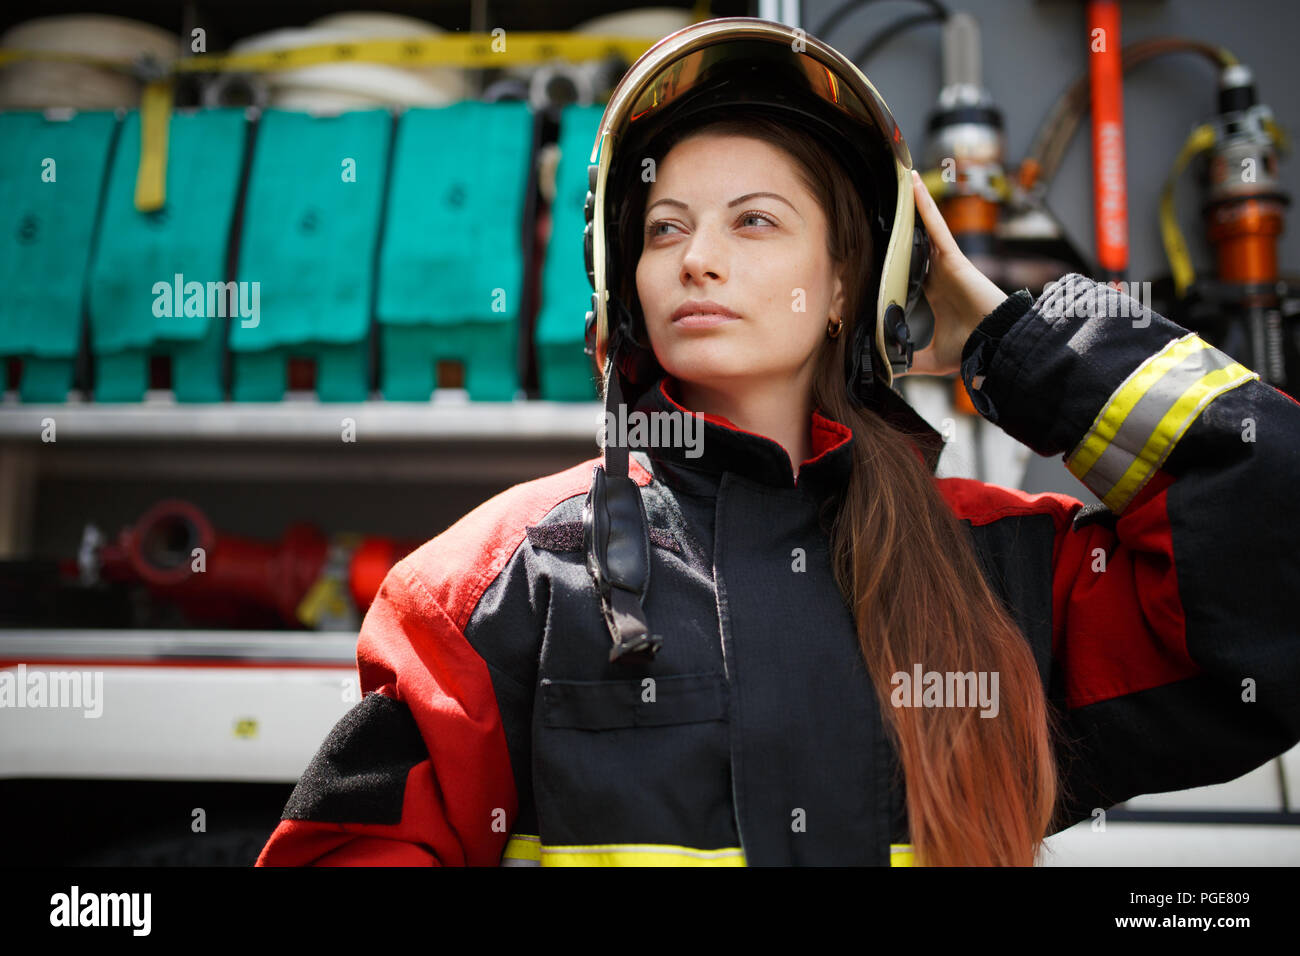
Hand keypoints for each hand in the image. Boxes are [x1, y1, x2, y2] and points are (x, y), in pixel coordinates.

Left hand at [902, 169, 1009, 377]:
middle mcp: (940, 273)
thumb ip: (911, 361)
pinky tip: (911, 184)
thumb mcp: (932, 358)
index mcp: (936, 292)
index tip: (878, 247)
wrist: (994, 346)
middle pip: (916, 241)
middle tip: (883, 199)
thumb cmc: (973, 350)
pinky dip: (924, 205)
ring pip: (925, 226)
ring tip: (896, 177)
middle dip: (903, 221)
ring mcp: (947, 262)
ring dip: (912, 203)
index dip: (897, 256)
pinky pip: (935, 225)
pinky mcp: (953, 257)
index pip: (911, 268)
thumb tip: (889, 372)